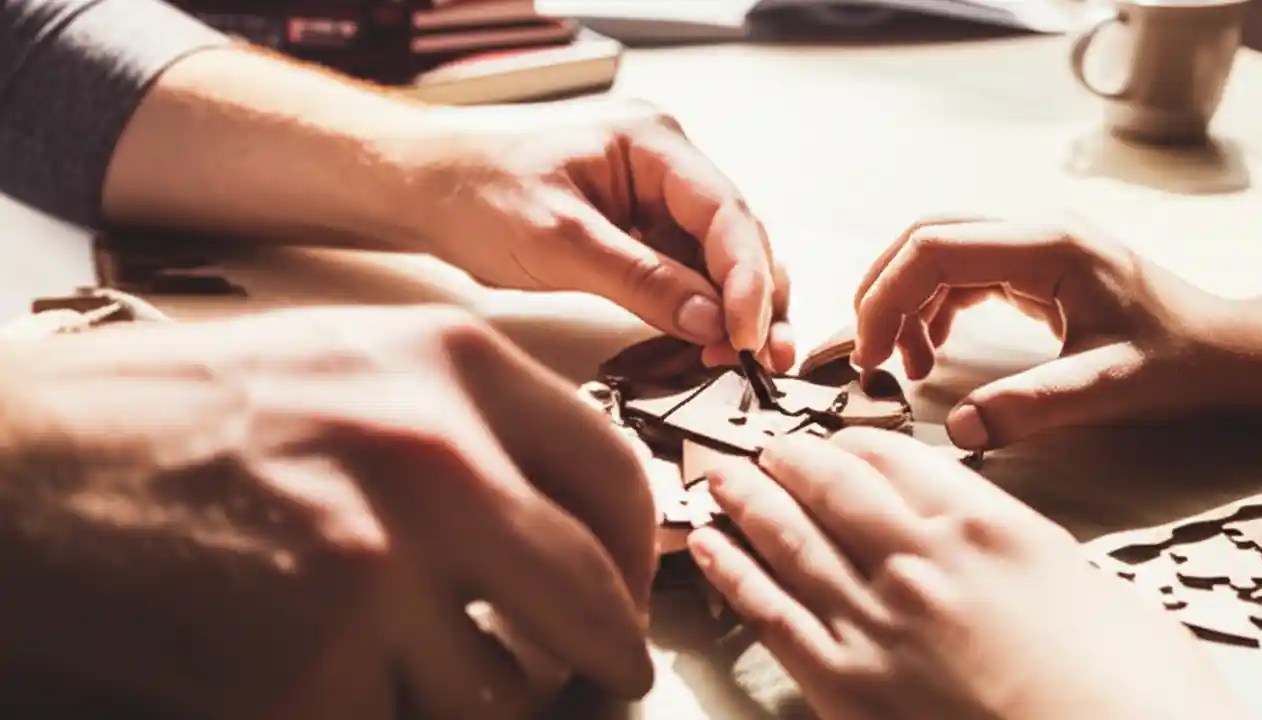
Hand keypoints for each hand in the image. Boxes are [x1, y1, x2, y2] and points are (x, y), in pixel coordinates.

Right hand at [0, 307, 653, 717]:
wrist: (32, 469)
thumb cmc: (189, 413)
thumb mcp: (355, 366)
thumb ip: (473, 428)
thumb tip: (567, 520)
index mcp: (453, 367)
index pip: (617, 476)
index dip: (638, 552)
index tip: (627, 589)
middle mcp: (435, 460)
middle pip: (594, 601)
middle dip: (608, 658)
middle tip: (603, 678)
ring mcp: (374, 571)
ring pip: (509, 696)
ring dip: (491, 705)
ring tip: (448, 682)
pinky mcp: (307, 674)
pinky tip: (345, 688)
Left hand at [390, 99, 792, 369]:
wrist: (437, 198)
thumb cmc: (483, 196)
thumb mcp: (561, 241)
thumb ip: (641, 280)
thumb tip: (711, 321)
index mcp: (654, 145)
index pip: (723, 212)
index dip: (745, 276)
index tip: (745, 332)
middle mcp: (669, 169)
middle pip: (737, 237)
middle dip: (756, 299)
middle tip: (767, 358)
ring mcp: (661, 204)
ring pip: (724, 260)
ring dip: (742, 311)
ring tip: (754, 362)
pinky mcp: (647, 237)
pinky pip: (693, 276)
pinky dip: (708, 314)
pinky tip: (717, 347)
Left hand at [689, 430, 1240, 719]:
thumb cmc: (1124, 694)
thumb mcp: (1094, 587)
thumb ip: (1025, 549)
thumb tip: (998, 542)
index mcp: (982, 525)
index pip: (889, 457)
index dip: (846, 442)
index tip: (830, 441)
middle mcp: (916, 560)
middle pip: (827, 488)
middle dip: (785, 462)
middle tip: (759, 448)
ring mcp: (872, 620)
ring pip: (787, 539)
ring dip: (744, 502)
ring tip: (717, 477)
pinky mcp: (843, 683)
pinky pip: (768, 612)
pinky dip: (729, 573)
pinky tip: (705, 548)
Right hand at [852, 217, 1232, 448]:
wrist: (1221, 350)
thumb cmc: (1176, 361)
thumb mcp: (1106, 388)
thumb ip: (1030, 407)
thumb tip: (959, 432)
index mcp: (1048, 246)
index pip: (935, 248)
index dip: (888, 297)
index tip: (872, 354)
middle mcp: (1033, 232)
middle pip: (925, 238)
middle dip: (884, 293)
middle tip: (870, 354)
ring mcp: (1031, 245)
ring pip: (936, 253)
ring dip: (906, 303)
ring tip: (908, 363)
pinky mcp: (1030, 266)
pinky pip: (959, 274)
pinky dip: (932, 309)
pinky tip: (934, 351)